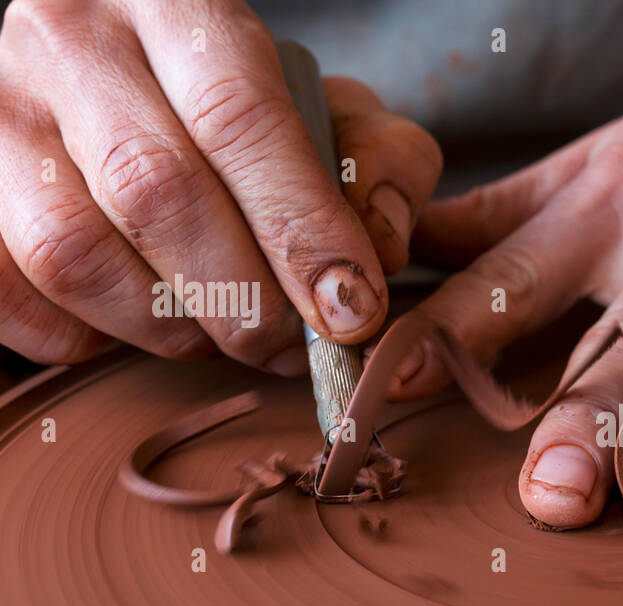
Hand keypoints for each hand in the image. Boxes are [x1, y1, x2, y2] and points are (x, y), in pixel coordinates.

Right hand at [0, 0, 440, 370]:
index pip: (239, 118)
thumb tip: (378, 257)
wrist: (113, 76)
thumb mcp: (327, 106)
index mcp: (175, 5)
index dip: (302, 229)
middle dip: (244, 300)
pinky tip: (139, 322)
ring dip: (167, 327)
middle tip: (289, 347)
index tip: (351, 312)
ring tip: (219, 335)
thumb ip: (378, 163)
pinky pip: (17, 295)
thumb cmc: (237, 105)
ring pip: (76, 253)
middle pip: (156, 192)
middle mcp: (68, 39)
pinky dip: (89, 338)